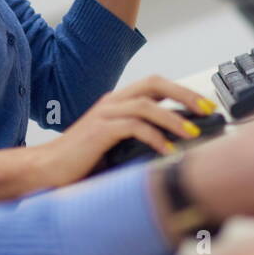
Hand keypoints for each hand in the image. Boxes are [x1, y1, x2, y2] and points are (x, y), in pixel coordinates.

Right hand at [31, 76, 215, 188]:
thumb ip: (138, 139)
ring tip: (192, 133)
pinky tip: (167, 151)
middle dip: (184, 94)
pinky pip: (134, 127)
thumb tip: (175, 144)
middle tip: (206, 109)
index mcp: (116, 103)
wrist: (46, 170)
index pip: (154, 86)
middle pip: (154, 84)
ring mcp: (104, 114)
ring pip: (147, 105)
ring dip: (174, 118)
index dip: (181, 92)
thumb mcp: (116, 146)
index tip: (204, 106)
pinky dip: (155, 138)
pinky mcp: (99, 131)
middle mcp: (111, 102)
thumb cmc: (81, 161)